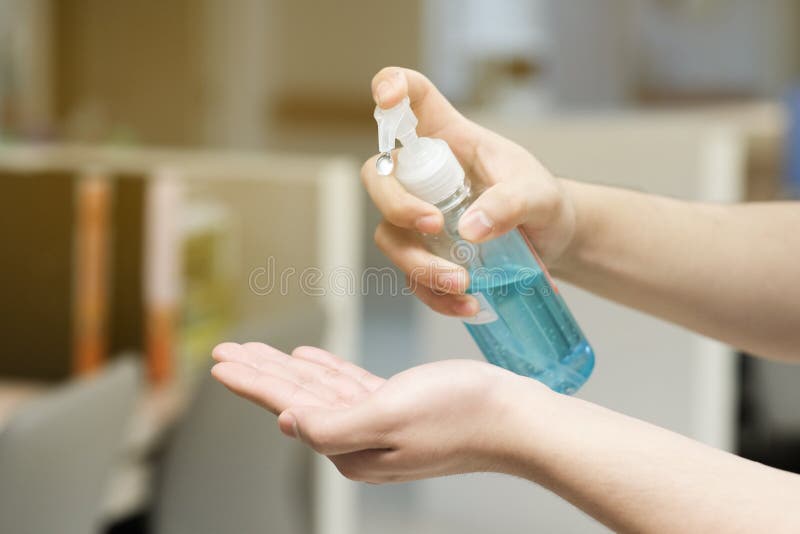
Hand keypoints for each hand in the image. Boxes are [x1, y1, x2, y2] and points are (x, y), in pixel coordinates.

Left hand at [211, 342, 545, 482]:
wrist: (515, 417)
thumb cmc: (461, 414)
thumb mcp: (391, 416)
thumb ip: (333, 424)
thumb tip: (285, 421)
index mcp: (351, 446)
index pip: (288, 406)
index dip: (252, 380)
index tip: (221, 361)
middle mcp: (359, 439)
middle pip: (296, 397)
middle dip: (259, 371)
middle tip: (225, 351)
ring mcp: (379, 423)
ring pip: (319, 389)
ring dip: (287, 367)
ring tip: (258, 350)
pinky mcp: (397, 406)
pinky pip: (349, 385)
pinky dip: (326, 368)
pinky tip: (309, 358)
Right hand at [363, 67, 576, 317]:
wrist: (555, 243)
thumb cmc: (545, 202)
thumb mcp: (539, 195)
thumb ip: (511, 203)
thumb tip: (469, 229)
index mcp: (449, 139)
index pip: (412, 99)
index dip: (391, 87)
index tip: (388, 98)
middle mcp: (424, 175)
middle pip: (379, 177)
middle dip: (397, 205)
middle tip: (434, 226)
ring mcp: (420, 216)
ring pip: (389, 235)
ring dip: (419, 264)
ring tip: (463, 286)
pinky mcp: (426, 254)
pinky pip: (412, 276)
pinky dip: (435, 295)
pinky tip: (467, 305)